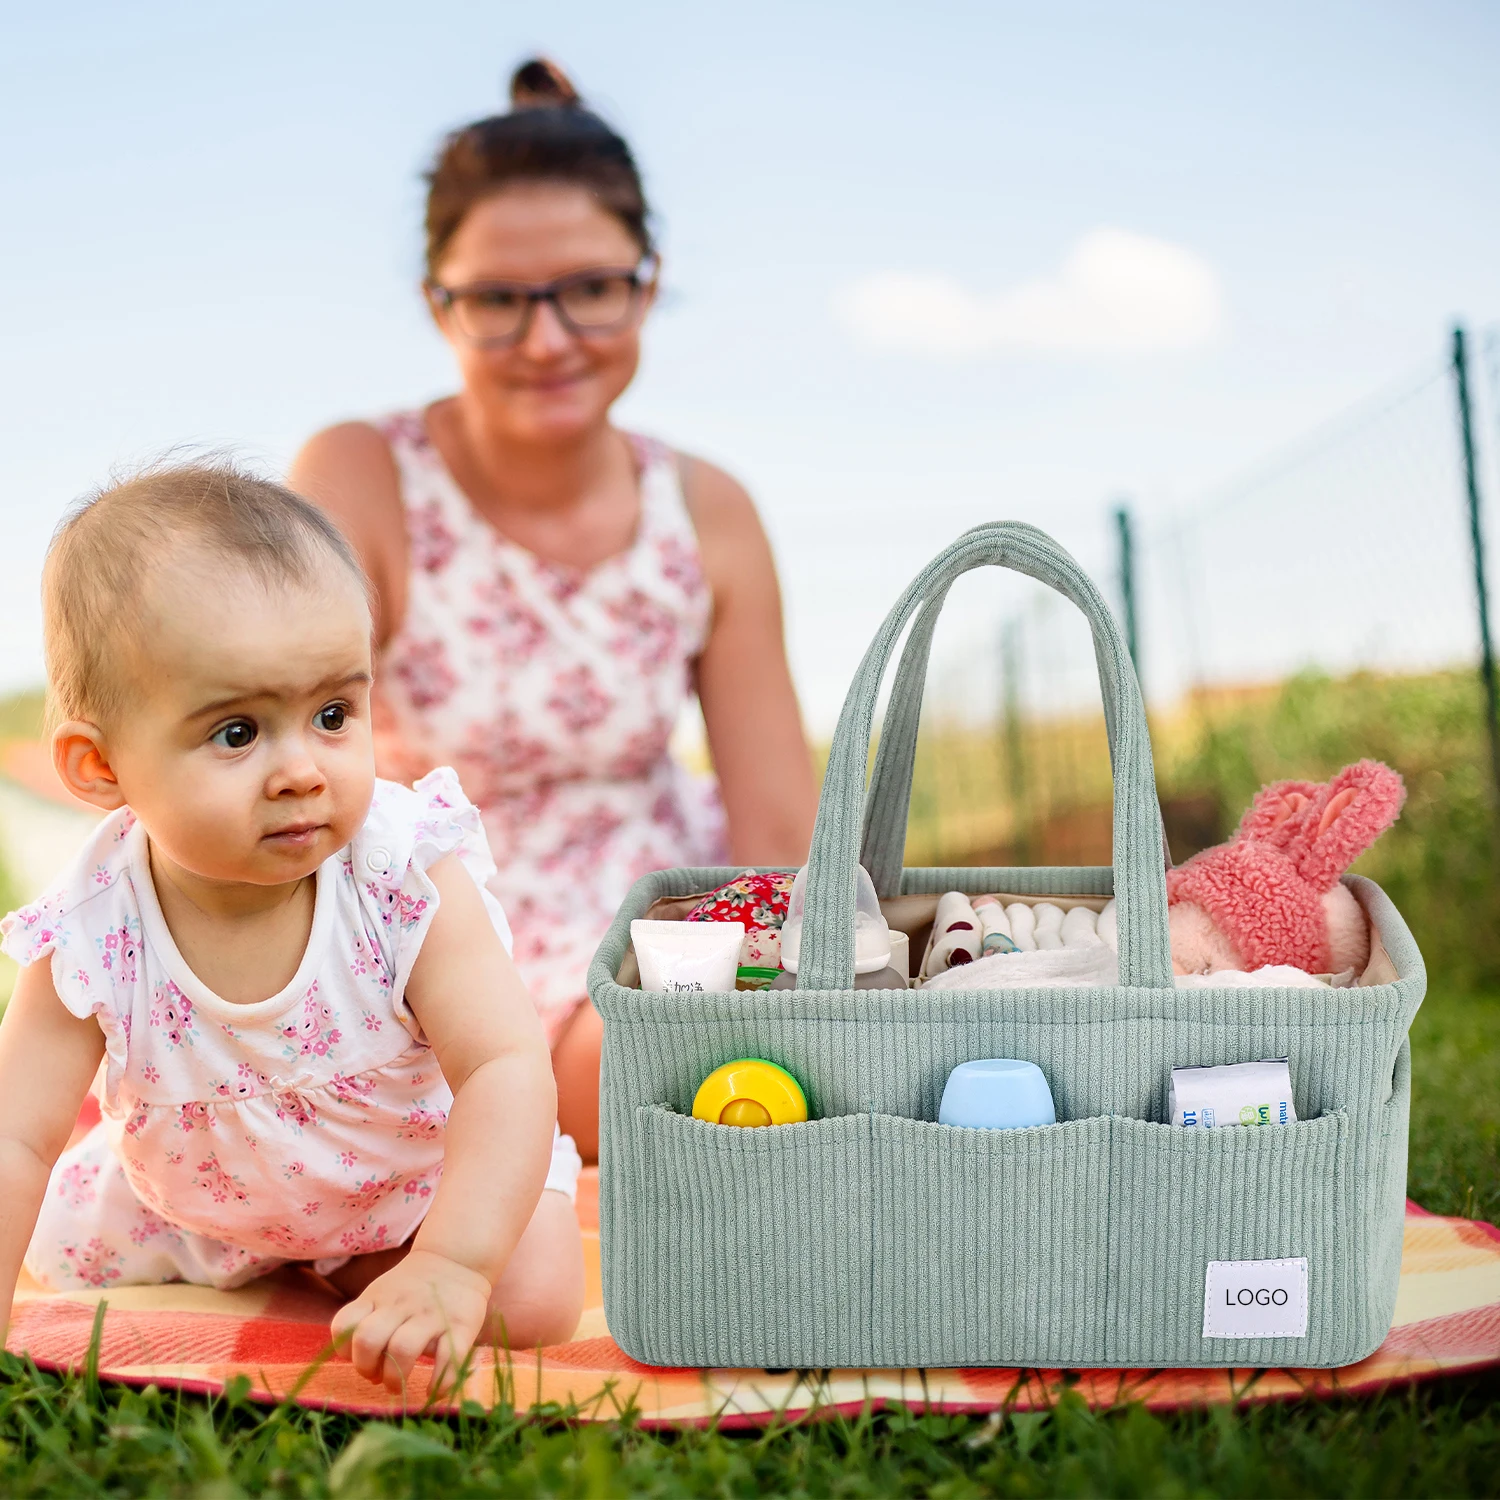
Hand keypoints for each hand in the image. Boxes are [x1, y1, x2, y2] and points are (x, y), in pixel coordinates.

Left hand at [330, 1248, 491, 1396]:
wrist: (456, 1258)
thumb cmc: (413, 1287)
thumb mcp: (383, 1291)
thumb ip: (368, 1320)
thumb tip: (362, 1365)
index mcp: (378, 1297)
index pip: (345, 1324)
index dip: (344, 1349)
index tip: (357, 1358)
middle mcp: (402, 1305)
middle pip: (369, 1338)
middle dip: (366, 1368)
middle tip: (377, 1376)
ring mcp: (431, 1315)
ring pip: (402, 1349)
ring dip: (395, 1377)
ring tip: (398, 1384)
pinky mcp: (461, 1326)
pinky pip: (449, 1360)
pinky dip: (439, 1383)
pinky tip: (433, 1390)